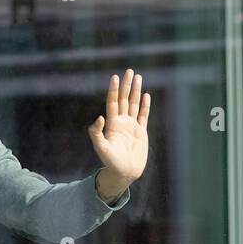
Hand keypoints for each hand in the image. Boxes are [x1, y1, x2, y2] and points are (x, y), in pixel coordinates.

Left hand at [88, 68, 151, 197]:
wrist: (124, 172)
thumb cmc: (110, 162)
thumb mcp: (101, 147)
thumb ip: (97, 133)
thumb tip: (100, 117)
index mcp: (112, 124)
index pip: (113, 102)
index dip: (114, 90)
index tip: (114, 77)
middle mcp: (121, 122)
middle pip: (125, 99)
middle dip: (126, 85)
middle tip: (129, 71)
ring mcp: (131, 126)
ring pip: (134, 104)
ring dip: (136, 91)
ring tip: (138, 77)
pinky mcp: (141, 132)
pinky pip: (143, 116)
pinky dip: (145, 105)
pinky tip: (146, 95)